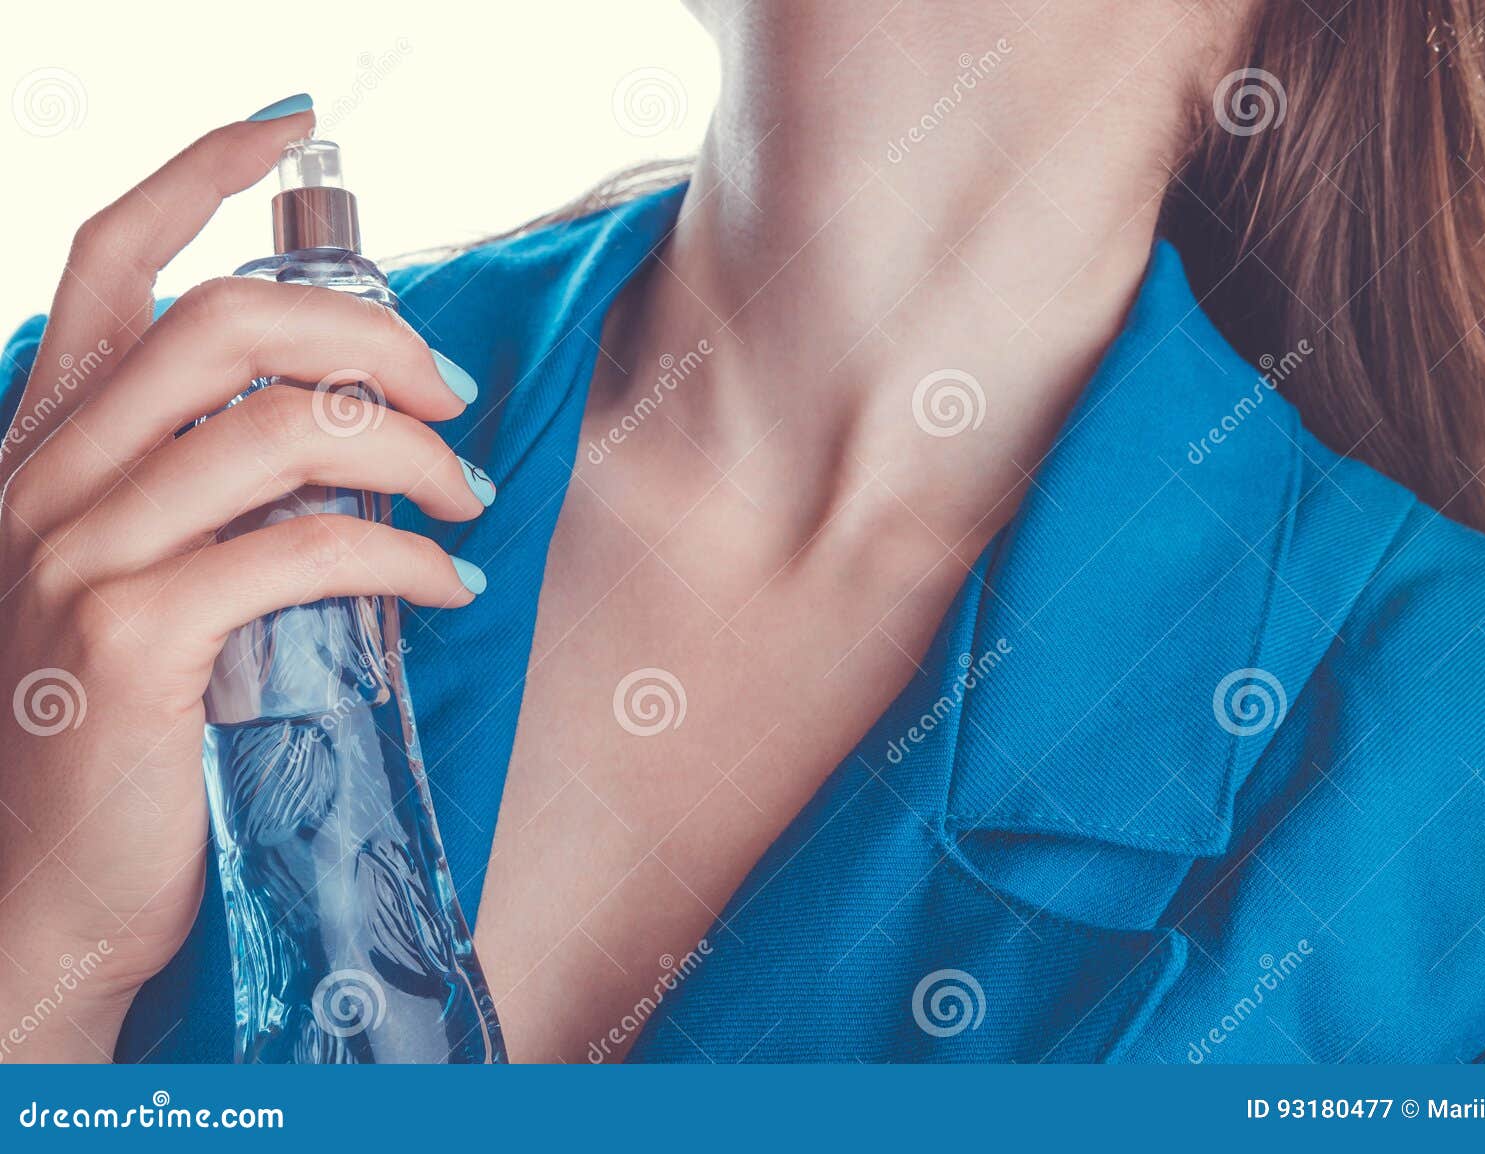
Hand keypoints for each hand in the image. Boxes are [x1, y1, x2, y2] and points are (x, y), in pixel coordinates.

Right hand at [0, 108, 489, 1059]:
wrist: (59, 884)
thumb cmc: (132, 730)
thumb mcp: (153, 577)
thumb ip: (216, 488)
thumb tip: (365, 417)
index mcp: (46, 445)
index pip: (108, 260)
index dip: (197, 173)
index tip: (289, 129)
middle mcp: (43, 479)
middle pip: (226, 325)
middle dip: (369, 336)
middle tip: (450, 394)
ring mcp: (76, 554)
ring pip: (282, 431)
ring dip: (412, 454)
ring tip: (469, 496)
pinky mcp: (133, 638)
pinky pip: (307, 548)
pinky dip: (405, 552)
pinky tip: (449, 582)